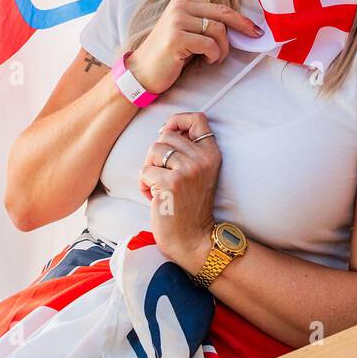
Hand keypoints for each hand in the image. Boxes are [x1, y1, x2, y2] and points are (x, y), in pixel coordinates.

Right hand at [127, 0, 260, 94]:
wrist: (142, 72)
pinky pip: (209, 44)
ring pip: (218, 30)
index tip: (255, 29)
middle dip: (242, 27)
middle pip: (222, 14)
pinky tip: (206, 61)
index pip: (219, 7)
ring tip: (215, 58)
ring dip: (223, 48)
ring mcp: (177, 20)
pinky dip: (213, 55)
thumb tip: (240, 26)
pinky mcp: (176, 37)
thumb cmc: (170, 55)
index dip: (240, 19)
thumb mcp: (189, 32)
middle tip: (254, 37)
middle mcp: (179, 6)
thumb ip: (207, 24)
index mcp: (183, 1)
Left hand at [140, 112, 222, 273]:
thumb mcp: (198, 172)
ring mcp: (188, 170)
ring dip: (149, 168)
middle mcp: (203, 158)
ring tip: (158, 186)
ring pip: (154, 150)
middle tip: (162, 174)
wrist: (193, 239)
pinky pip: (145, 170)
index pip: (197, 118)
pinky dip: (144, 185)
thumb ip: (188, 150)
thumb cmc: (189, 205)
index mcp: (212, 154)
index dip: (177, 121)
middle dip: (157, 154)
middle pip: (167, 135)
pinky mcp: (171, 182)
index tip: (168, 135)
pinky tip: (155, 197)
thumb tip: (164, 129)